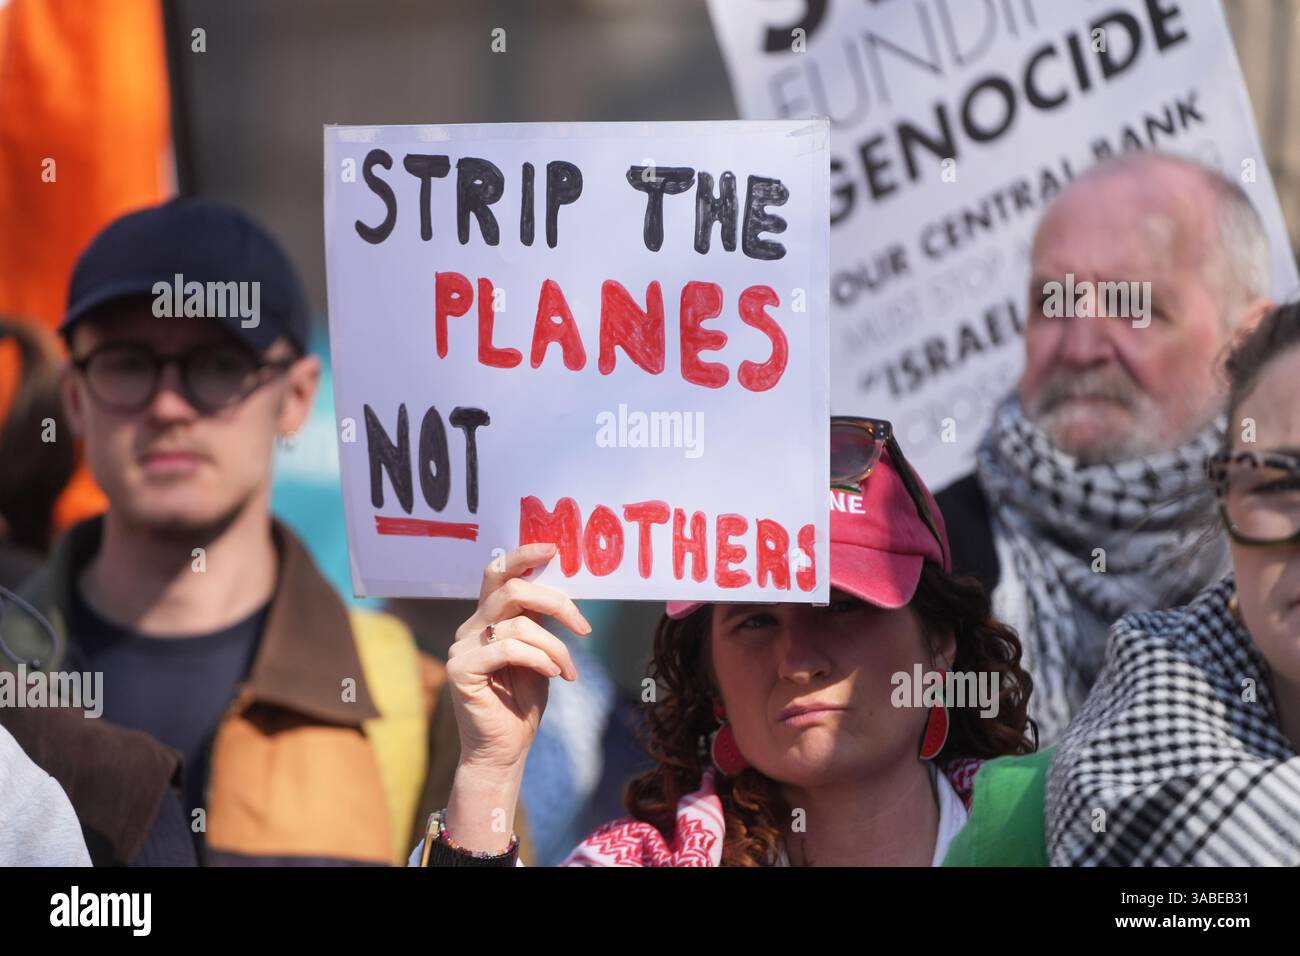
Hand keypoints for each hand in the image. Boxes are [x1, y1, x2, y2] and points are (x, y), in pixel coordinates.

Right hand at [446, 542, 589, 773]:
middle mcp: (471, 627)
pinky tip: (552, 675)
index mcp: (487, 618)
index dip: (523, 554)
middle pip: (512, 589)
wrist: (504, 750)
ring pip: (517, 622)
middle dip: (555, 602)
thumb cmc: (522, 703)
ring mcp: (462, 647)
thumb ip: (538, 623)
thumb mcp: (538, 653)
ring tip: (566, 670)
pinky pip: (507, 648)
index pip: (498, 571)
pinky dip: (538, 658)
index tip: (554, 548)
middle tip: (583, 626)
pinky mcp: (461, 670)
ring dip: (554, 646)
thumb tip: (561, 592)